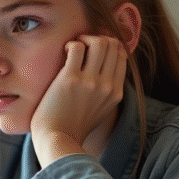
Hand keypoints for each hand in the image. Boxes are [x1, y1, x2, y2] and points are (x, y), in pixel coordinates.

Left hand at [30, 34, 127, 165]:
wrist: (57, 140)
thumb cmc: (73, 126)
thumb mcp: (101, 110)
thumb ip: (107, 91)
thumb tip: (106, 68)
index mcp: (116, 93)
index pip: (122, 55)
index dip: (109, 45)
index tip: (94, 49)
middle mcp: (106, 86)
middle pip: (113, 45)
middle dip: (98, 38)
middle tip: (83, 45)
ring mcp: (89, 82)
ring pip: (99, 42)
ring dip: (85, 38)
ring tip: (75, 47)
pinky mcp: (70, 79)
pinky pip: (76, 47)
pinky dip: (71, 44)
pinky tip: (64, 51)